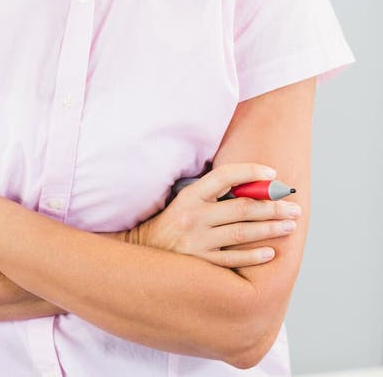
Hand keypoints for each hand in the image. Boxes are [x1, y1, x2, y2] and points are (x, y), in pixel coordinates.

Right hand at [129, 162, 301, 267]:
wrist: (142, 254)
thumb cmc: (172, 224)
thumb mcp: (185, 202)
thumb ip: (213, 195)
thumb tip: (252, 188)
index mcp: (191, 196)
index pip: (225, 176)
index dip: (251, 172)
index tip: (273, 173)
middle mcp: (194, 216)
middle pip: (241, 208)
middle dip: (273, 206)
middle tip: (294, 206)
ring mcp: (197, 242)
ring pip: (242, 233)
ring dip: (270, 228)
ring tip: (290, 225)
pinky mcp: (200, 264)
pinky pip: (233, 259)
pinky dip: (253, 256)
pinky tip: (270, 252)